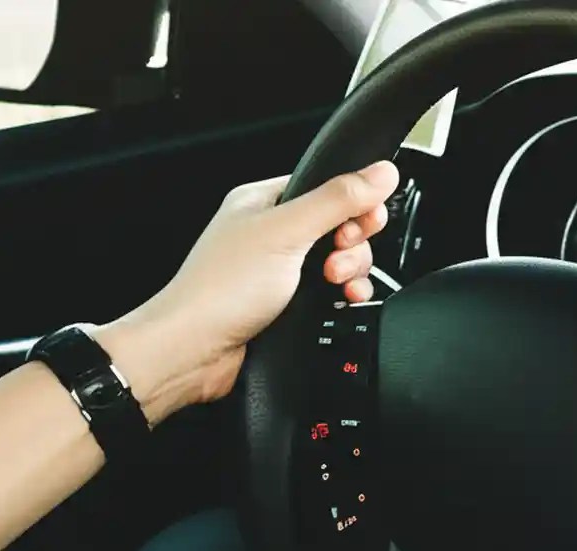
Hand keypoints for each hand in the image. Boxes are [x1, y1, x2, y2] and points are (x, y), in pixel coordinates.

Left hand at [96, 161, 400, 423]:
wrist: (195, 351)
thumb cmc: (219, 290)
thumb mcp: (286, 232)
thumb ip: (337, 200)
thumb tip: (381, 172)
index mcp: (265, 202)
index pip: (328, 187)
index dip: (354, 204)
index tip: (363, 221)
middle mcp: (273, 233)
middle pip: (342, 225)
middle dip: (353, 243)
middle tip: (337, 256)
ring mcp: (282, 270)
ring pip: (342, 261)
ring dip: (350, 271)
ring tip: (333, 283)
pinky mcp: (291, 303)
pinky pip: (335, 292)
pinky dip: (346, 296)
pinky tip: (343, 301)